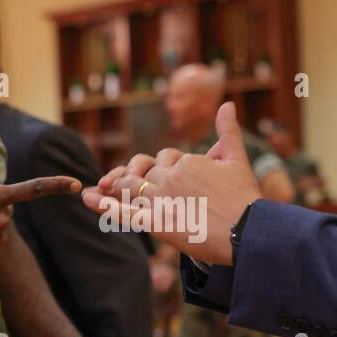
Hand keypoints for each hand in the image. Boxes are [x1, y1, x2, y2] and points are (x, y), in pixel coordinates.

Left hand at [81, 103, 261, 264]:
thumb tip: (227, 105)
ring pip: (129, 189)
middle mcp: (170, 177)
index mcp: (186, 162)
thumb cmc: (245, 198)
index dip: (158, 168)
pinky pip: (124, 213)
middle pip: (142, 174)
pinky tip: (89, 200)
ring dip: (113, 188)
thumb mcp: (237, 159)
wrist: (247, 231)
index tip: (159, 177)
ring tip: (100, 189)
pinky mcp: (156, 223)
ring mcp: (161, 200)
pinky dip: (104, 206)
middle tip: (118, 183)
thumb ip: (227, 132)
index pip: (163, 160)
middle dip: (131, 177)